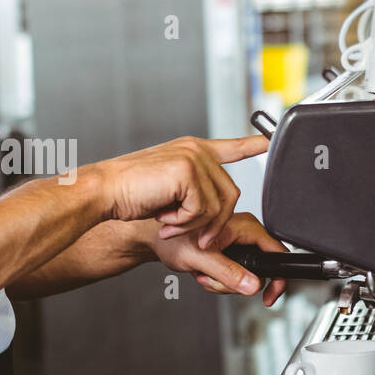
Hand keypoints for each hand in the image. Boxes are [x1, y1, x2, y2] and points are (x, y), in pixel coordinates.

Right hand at [100, 134, 268, 246]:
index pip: (232, 146)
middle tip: (188, 234)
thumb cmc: (128, 193)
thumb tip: (213, 212)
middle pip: (230, 193)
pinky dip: (184, 224)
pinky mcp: (187, 171)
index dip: (254, 144)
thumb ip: (192, 193)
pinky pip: (202, 210)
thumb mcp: (168, 190)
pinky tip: (164, 218)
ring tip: (169, 226)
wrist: (103, 191)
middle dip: (214, 223)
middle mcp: (196, 150)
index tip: (271, 140)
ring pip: (217, 205)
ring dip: (195, 226)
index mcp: (192, 150)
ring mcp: (193, 158)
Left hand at [147, 211, 288, 306]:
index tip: (269, 295)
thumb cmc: (173, 240)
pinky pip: (234, 273)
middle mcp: (244, 231)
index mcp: (244, 226)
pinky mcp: (229, 250)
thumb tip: (252, 285)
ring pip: (245, 274)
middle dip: (234, 282)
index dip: (277, 277)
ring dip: (223, 282)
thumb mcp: (202, 259)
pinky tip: (203, 272)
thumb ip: (228, 273)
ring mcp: (237, 241)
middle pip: (259, 268)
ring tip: (203, 273)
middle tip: (213, 279)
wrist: (155, 239)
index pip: (276, 252)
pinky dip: (218, 279)